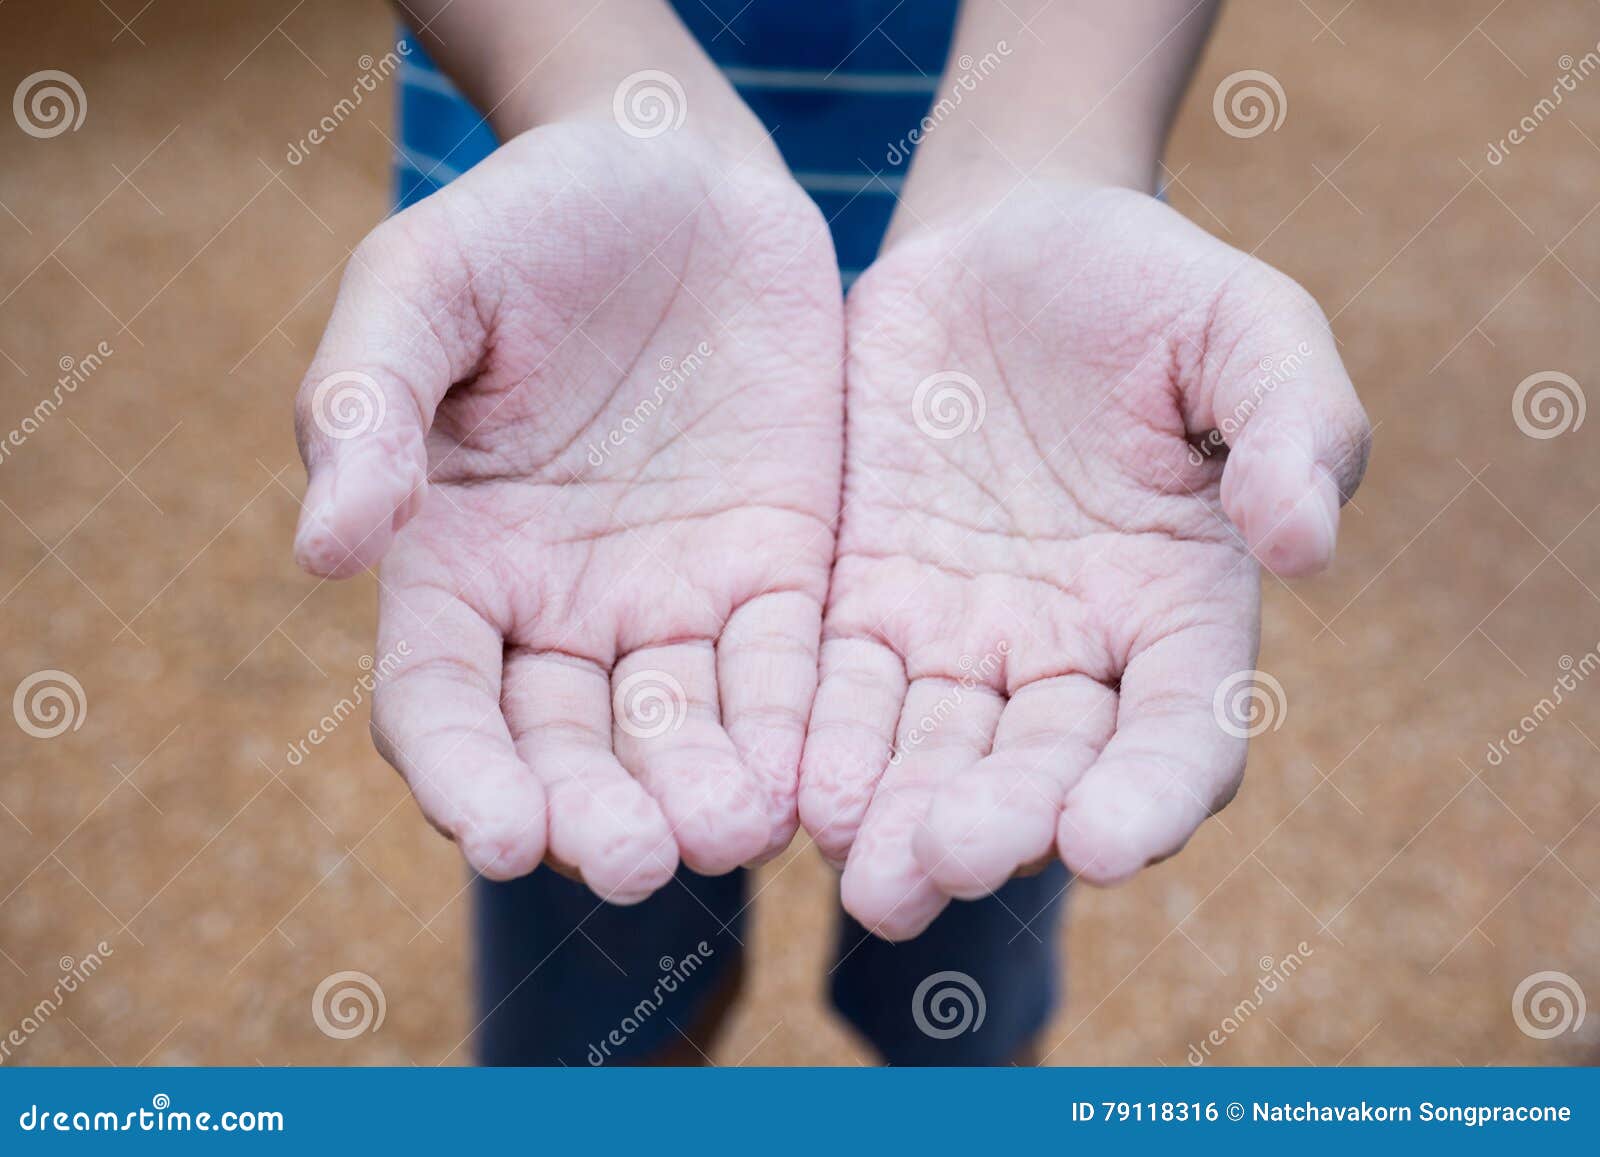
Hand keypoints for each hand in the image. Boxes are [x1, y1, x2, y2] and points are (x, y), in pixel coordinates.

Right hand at [292, 123, 841, 900]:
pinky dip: (797, 729)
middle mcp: (558, 608)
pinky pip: (785, 669)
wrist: (677, 172)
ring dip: (703, 794)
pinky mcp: (776, 570)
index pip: (439, 701)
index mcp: (451, 560)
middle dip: (595, 814)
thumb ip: (364, 407)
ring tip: (734, 837)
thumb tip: (323, 554)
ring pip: (682, 729)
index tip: (495, 835)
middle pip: (566, 748)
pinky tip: (817, 782)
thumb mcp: (422, 283)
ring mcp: (672, 597)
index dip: (461, 773)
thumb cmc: (526, 218)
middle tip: (633, 865)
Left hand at [799, 185, 1369, 938]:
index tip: (1108, 844)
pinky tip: (793, 794)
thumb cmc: (1146, 283)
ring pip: (934, 757)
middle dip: (1001, 824)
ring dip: (902, 825)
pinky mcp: (864, 604)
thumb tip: (1307, 546)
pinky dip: (823, 747)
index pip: (1181, 731)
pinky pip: (841, 691)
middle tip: (947, 864)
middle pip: (1042, 769)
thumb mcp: (1246, 325)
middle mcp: (1071, 651)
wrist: (1002, 240)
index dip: (1152, 794)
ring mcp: (961, 636)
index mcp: (1180, 605)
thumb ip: (1293, 424)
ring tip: (872, 884)